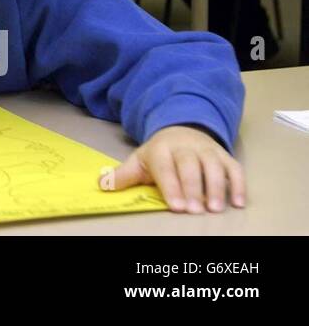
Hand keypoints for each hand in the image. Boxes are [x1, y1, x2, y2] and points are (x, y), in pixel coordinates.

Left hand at [101, 125, 244, 213]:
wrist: (180, 129)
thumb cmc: (159, 153)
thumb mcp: (139, 161)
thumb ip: (123, 175)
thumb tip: (101, 185)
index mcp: (161, 149)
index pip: (165, 167)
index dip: (171, 187)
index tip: (176, 207)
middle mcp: (185, 147)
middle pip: (190, 166)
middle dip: (193, 188)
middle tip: (195, 211)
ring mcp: (206, 150)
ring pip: (214, 166)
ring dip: (216, 187)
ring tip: (215, 209)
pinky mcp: (223, 155)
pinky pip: (234, 168)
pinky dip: (238, 184)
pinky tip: (239, 203)